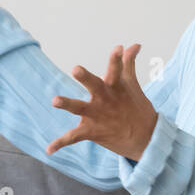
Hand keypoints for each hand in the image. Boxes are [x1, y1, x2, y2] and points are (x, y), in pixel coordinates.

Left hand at [46, 45, 158, 161]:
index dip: (117, 59)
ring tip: (54, 100)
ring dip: (67, 104)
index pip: (116, 70)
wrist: (146, 138)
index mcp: (115, 86)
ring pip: (79, 108)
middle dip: (85, 77)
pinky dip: (59, 143)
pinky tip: (48, 150)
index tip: (119, 48)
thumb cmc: (136, 107)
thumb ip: (128, 64)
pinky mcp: (92, 131)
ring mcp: (98, 115)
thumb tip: (134, 45)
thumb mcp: (132, 85)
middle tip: (76, 69)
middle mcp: (105, 99)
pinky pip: (73, 137)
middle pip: (94, 85)